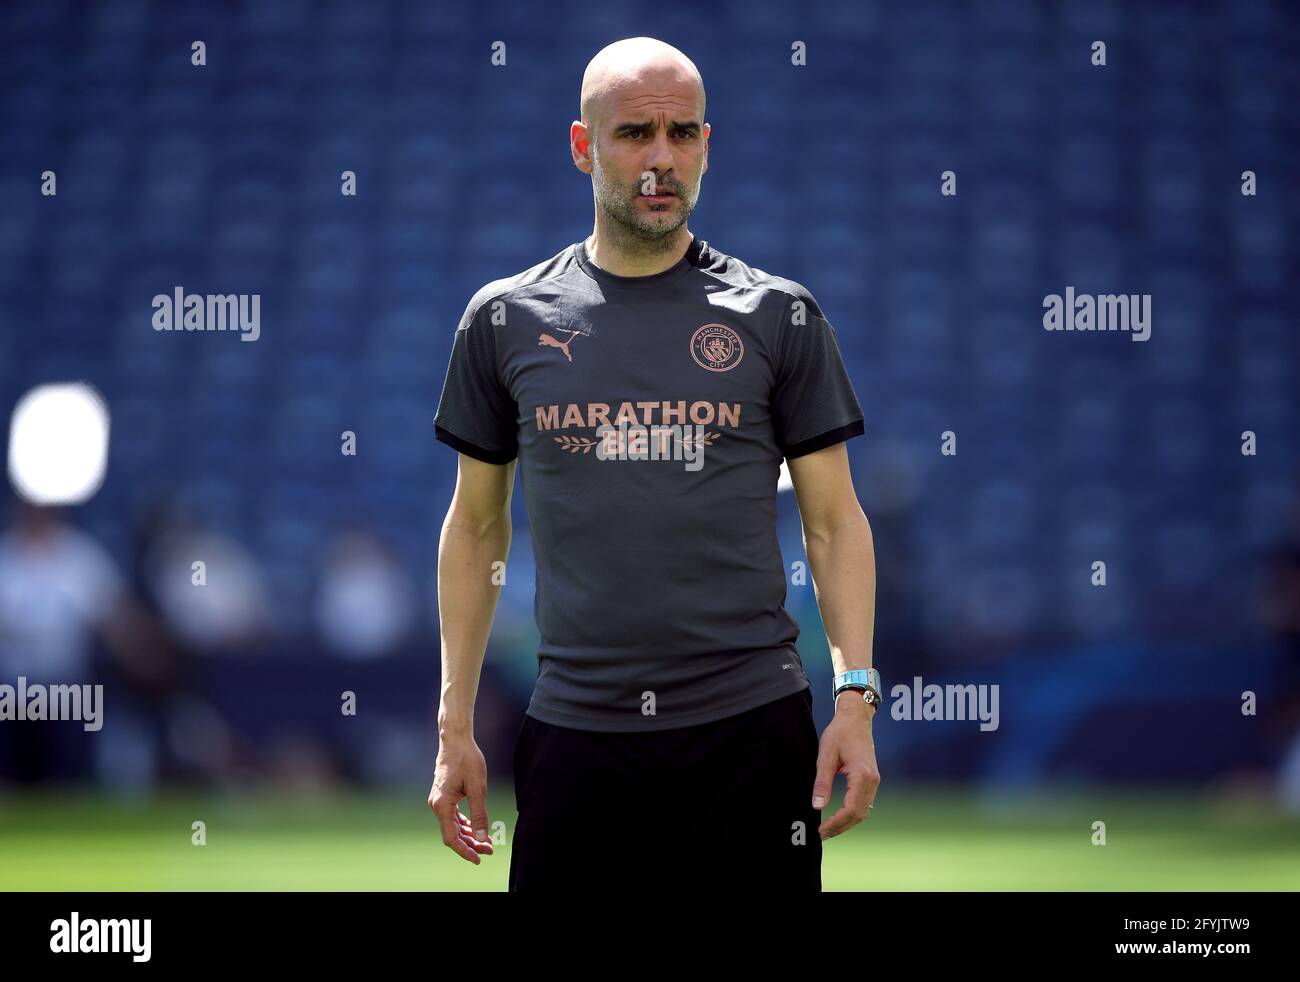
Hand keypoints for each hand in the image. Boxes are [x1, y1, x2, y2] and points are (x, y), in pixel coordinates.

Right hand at [428, 733, 494, 863]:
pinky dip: (465, 824)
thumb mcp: (478, 788)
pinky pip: (453, 816)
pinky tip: (476, 827)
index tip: (479, 858)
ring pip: (453, 826)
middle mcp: (436, 805)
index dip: (465, 851)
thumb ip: (480, 814)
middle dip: (471, 844)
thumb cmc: (466, 759)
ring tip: (486, 841)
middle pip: (453, 833)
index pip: (451, 838)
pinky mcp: (443, 796)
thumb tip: (483, 837)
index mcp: (442, 805)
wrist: (455, 739)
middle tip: (489, 849)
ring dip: (469, 835)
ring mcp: (438, 801)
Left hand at [812, 696, 880, 839]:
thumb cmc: (840, 733)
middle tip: (821, 834)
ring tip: (828, 829)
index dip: (835, 823)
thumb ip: (822, 782)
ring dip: (847, 822)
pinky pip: (865, 803)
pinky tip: (839, 816)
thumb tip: (817, 806)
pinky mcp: (872, 779)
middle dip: (840, 827)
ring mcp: (874, 781)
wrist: (856, 718)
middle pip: (859, 814)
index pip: (851, 809)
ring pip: (864, 811)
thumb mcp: (825, 756)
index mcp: (862, 775)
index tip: (820, 830)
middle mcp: (872, 781)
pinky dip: (852, 813)